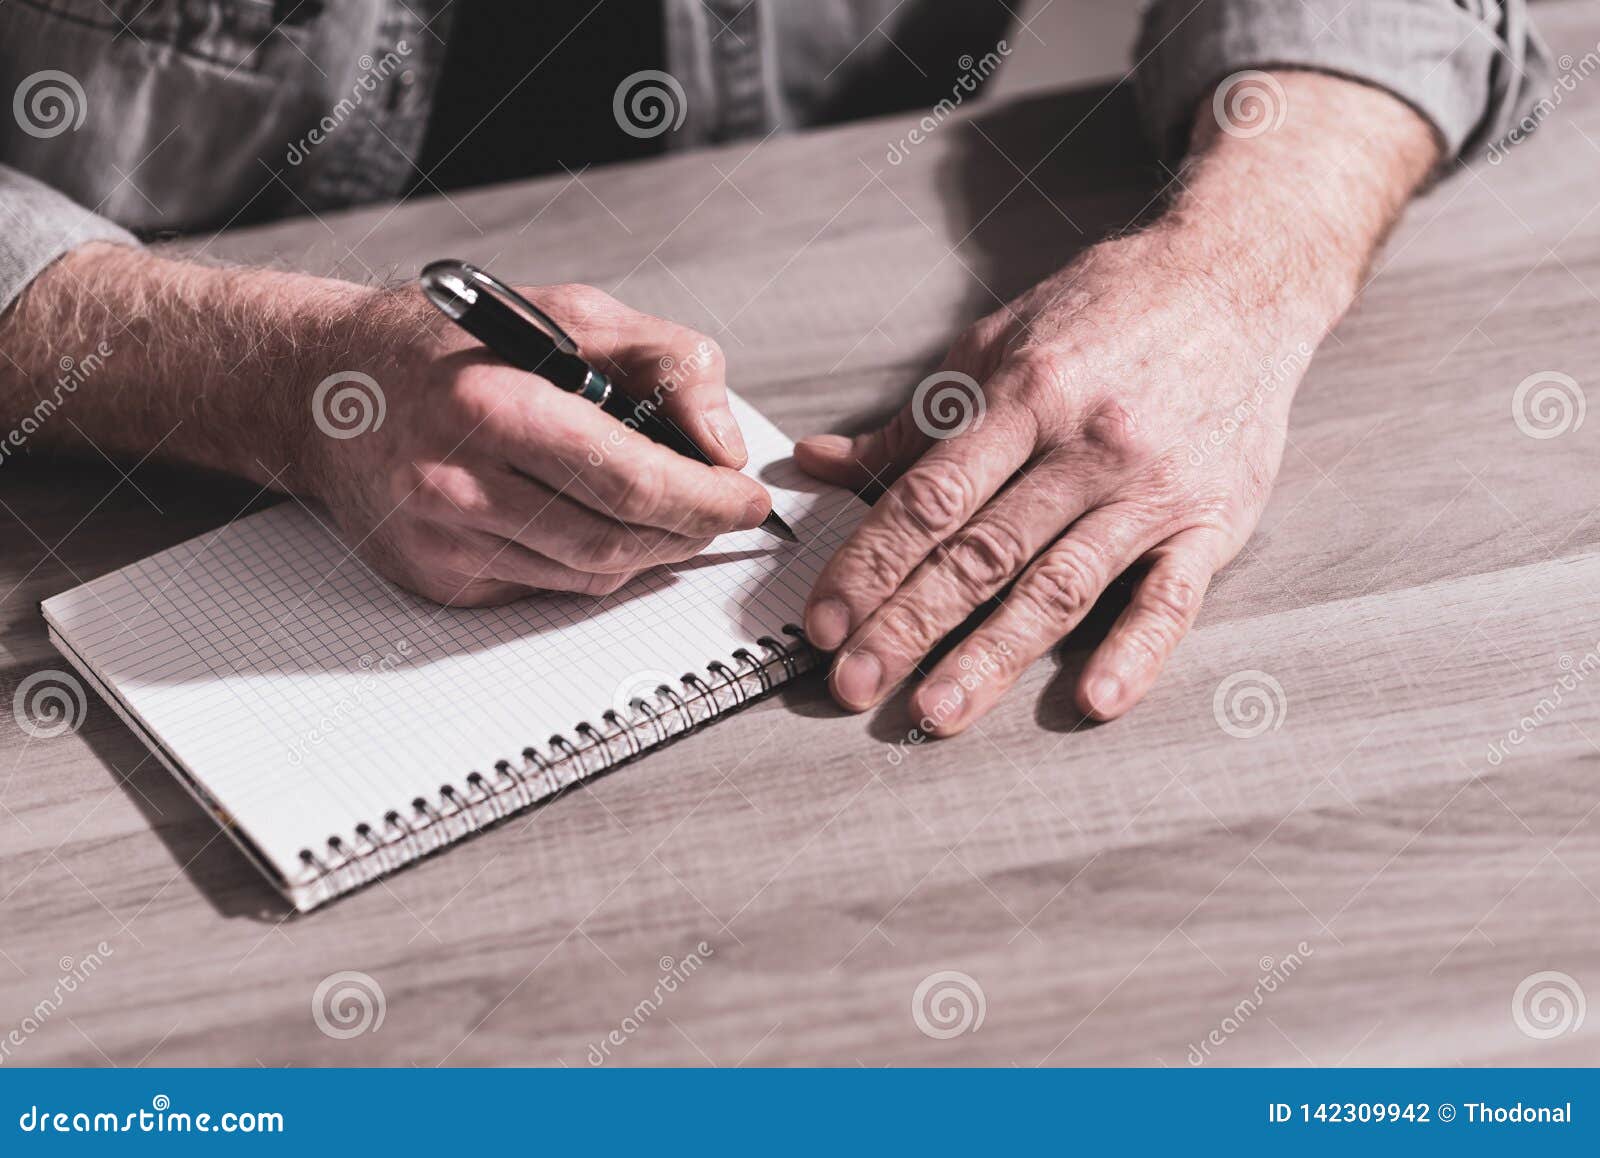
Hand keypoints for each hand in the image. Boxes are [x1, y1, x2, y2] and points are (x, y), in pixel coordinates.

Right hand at [300, 283, 770, 604]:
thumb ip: (663, 361)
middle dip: (690, 530)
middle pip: (617, 541)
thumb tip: (723, 443)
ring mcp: (441, 541)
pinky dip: (594, 565)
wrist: (326, 389)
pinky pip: (548, 588)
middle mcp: (456, 483)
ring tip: (673, 515)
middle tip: (724, 510)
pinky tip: (601, 524)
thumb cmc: (447, 343)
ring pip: (589, 575)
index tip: (747, 497)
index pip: (631, 480)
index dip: (707, 499)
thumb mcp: (566, 312)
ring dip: (650, 552)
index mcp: (492, 405)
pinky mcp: (436, 578)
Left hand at [794, 67, 1440, 733]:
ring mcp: (1150, 488)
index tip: (823, 623)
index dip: (868, 564)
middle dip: (908, 625)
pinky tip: (1092, 700)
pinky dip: (1135, 653)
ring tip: (937, 713)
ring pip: (1061, 586)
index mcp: (1021, 395)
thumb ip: (911, 423)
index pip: (928, 498)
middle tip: (854, 685)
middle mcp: (1084, 444)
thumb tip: (814, 462)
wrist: (1238, 279)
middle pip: (982, 552)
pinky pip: (1172, 597)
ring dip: (993, 655)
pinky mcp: (1213, 520)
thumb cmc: (1106, 313)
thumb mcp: (995, 344)